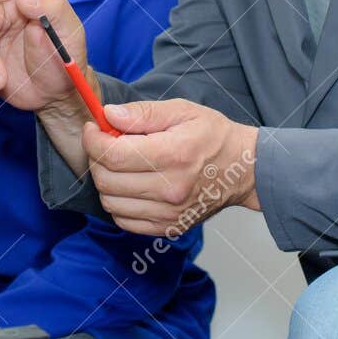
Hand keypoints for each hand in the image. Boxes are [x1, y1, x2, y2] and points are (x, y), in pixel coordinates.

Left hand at [83, 98, 260, 236]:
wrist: (243, 171)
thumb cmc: (213, 136)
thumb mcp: (183, 111)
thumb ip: (143, 113)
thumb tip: (109, 115)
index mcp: (173, 155)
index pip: (113, 155)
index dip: (93, 141)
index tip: (93, 129)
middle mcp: (170, 189)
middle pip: (107, 180)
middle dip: (96, 158)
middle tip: (104, 144)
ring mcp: (169, 213)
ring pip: (110, 202)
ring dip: (105, 181)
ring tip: (118, 165)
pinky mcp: (168, 227)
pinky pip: (124, 221)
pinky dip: (118, 203)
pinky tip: (128, 185)